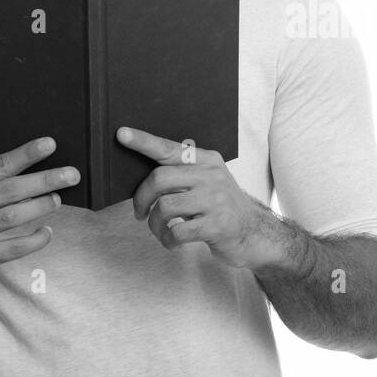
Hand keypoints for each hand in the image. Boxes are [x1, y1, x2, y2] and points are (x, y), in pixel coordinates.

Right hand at [0, 136, 78, 294]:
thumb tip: (41, 169)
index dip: (25, 154)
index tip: (50, 143)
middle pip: (9, 189)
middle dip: (43, 180)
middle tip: (71, 174)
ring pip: (11, 216)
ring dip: (39, 206)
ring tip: (58, 199)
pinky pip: (13, 247)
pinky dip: (34, 239)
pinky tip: (47, 232)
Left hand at [121, 126, 285, 270]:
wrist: (255, 233)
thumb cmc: (220, 208)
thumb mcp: (207, 182)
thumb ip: (182, 175)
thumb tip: (143, 179)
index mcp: (207, 160)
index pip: (169, 148)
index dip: (143, 142)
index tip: (122, 134)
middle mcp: (212, 175)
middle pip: (160, 179)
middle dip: (141, 198)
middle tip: (140, 212)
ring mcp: (216, 200)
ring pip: (165, 207)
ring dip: (154, 224)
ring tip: (160, 230)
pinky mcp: (218, 225)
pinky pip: (178, 232)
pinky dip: (167, 240)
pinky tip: (172, 242)